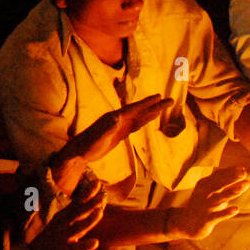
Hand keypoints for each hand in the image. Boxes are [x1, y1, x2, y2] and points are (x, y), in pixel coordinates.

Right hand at [27, 173, 105, 249]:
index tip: (97, 183)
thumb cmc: (51, 240)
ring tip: (100, 212)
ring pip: (78, 228)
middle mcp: (63, 226)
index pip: (76, 203)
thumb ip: (73, 213)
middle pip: (78, 213)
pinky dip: (85, 246)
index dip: (87, 194)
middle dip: (90, 204)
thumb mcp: (61, 224)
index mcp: (62, 218)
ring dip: (89, 220)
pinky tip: (95, 242)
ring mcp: (64, 239)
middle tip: (102, 195)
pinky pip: (76, 249)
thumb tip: (86, 200)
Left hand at [51, 98, 172, 192]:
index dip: (147, 103)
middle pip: (141, 110)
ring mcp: (120, 125)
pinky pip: (136, 125)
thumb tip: (117, 117)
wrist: (79, 152)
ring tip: (164, 106)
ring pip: (140, 117)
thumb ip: (108, 127)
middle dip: (155, 105)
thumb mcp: (98, 137)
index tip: (159, 97)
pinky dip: (145, 120)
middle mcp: (118, 118)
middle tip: (170, 100)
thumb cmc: (88, 145)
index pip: (135, 109)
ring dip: (152, 111)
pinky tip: (151, 117)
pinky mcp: (119, 133)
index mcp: (115, 117)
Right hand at [170, 166, 248, 239]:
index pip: (218, 175)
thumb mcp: (212, 192)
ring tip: (242, 188)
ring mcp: (205, 207)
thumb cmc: (203, 205)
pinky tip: (236, 209)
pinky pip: (217, 216)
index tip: (243, 169)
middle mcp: (203, 193)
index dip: (231, 172)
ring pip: (219, 198)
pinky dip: (226, 212)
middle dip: (231, 178)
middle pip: (218, 184)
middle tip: (244, 173)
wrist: (185, 224)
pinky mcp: (207, 220)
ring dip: (231, 192)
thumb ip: (226, 185)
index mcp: (204, 184)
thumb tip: (244, 176)